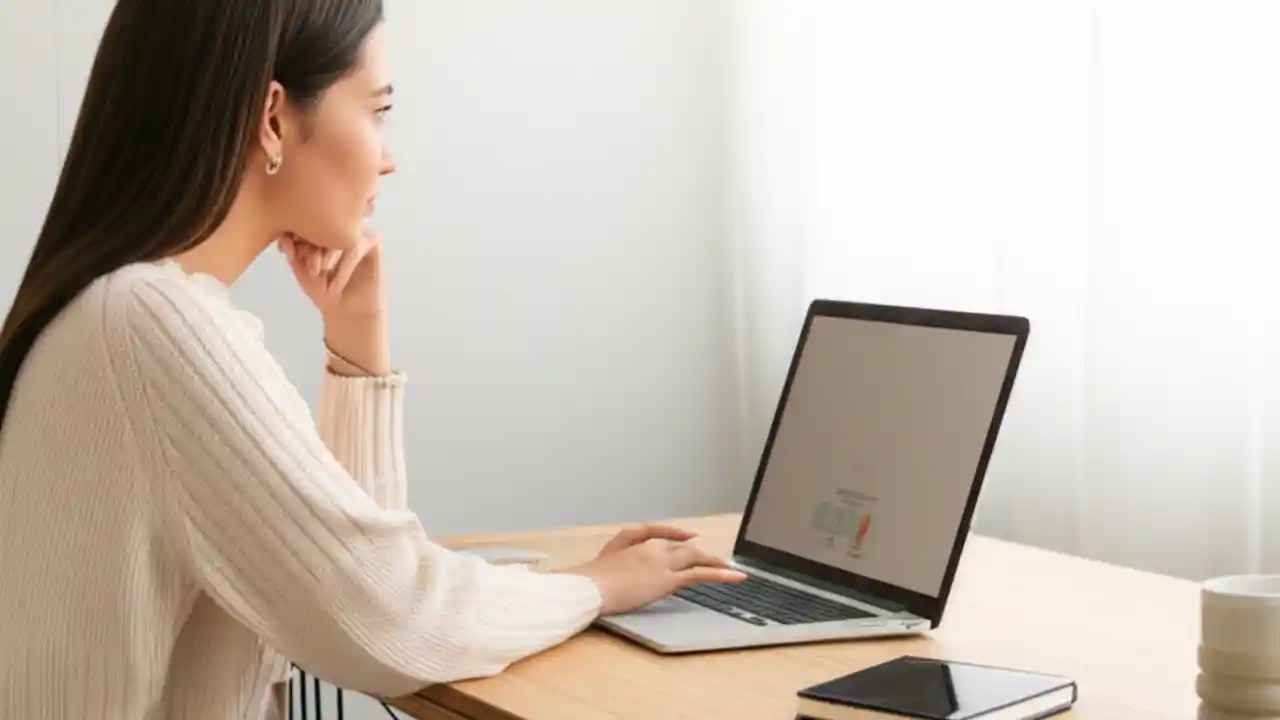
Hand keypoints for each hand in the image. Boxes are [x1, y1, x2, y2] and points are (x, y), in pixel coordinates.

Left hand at [278, 229, 383, 318]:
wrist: (348, 313)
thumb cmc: (324, 292)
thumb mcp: (303, 273)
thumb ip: (293, 255)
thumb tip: (284, 237)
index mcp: (321, 229)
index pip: (308, 222)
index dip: (297, 237)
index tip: (291, 257)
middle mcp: (340, 227)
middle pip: (324, 225)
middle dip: (313, 247)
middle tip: (310, 270)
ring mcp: (357, 233)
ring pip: (340, 235)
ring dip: (328, 255)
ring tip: (319, 275)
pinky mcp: (373, 243)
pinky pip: (356, 248)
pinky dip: (344, 267)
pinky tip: (335, 286)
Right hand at [564, 524, 746, 615]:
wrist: (591, 587)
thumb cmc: (592, 578)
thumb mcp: (604, 557)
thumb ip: (621, 553)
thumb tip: (633, 562)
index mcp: (634, 539)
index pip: (660, 531)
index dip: (676, 533)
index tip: (689, 537)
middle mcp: (652, 547)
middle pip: (683, 547)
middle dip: (700, 554)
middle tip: (717, 560)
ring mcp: (662, 561)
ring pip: (695, 557)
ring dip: (715, 562)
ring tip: (733, 570)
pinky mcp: (668, 579)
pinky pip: (700, 573)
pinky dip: (720, 573)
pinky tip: (734, 575)